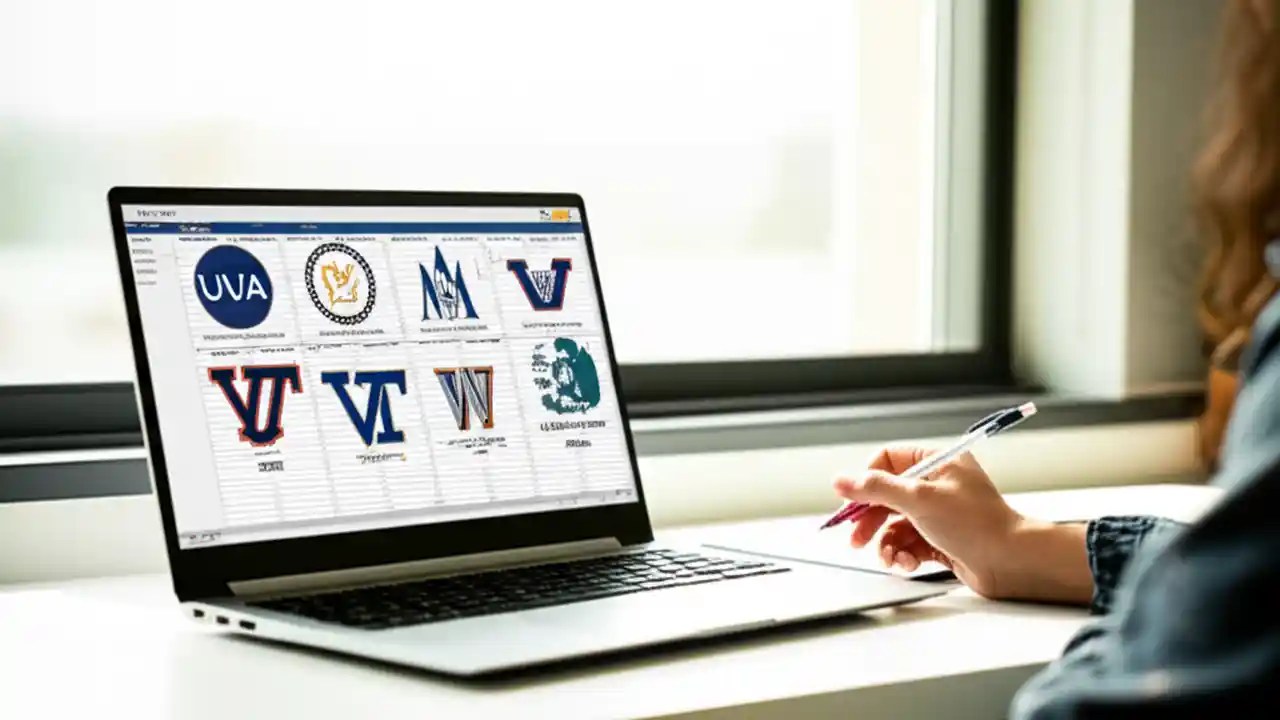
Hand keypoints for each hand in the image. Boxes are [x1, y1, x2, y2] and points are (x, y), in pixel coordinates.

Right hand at [833, 446, 1091, 603]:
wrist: (1012, 563)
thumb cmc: (978, 525)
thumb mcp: (919, 500)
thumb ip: (876, 488)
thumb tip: (841, 480)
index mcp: (938, 463)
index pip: (888, 460)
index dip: (867, 480)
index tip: (852, 501)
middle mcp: (938, 485)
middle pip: (887, 496)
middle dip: (871, 519)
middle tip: (856, 538)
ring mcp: (939, 514)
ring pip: (895, 524)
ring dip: (887, 543)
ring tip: (890, 558)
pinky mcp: (941, 540)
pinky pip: (908, 544)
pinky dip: (903, 555)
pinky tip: (907, 564)